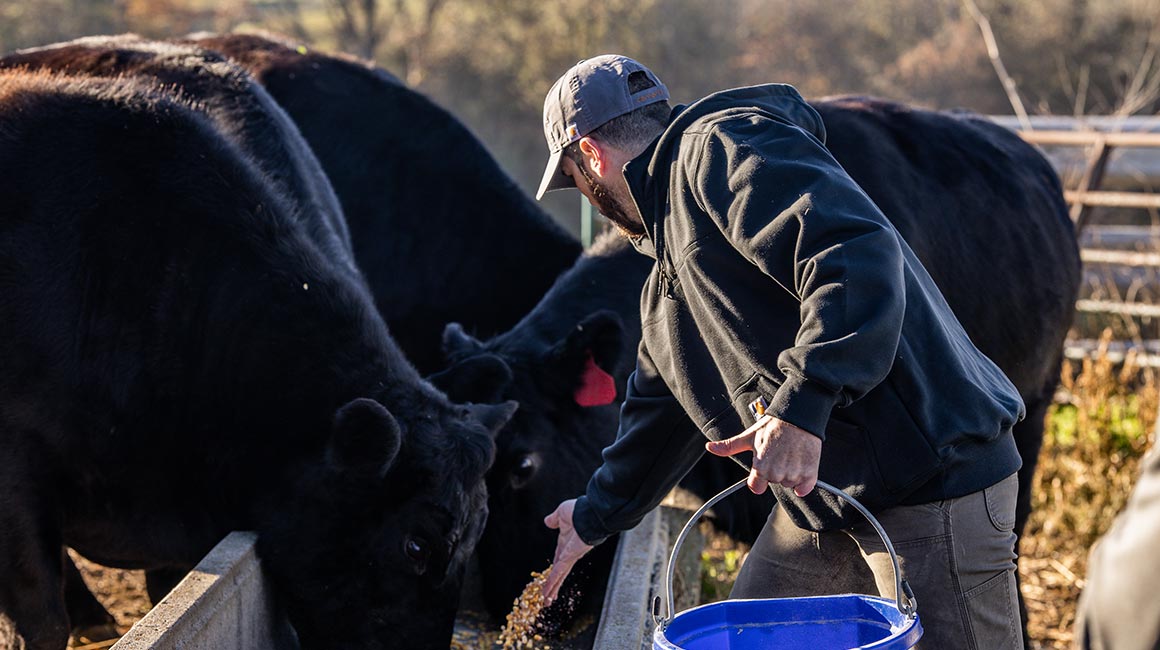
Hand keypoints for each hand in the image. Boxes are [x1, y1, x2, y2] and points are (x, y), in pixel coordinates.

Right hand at [542, 499, 593, 603]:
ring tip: (547, 602)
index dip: (554, 570)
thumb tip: (547, 521)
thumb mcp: (562, 513)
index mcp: (566, 543)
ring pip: (559, 576)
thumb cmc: (580, 510)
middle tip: (548, 598)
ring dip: (552, 588)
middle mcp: (569, 552)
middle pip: (560, 573)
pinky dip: (552, 581)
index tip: (550, 578)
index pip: (558, 560)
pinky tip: (547, 591)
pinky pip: (558, 571)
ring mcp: (570, 556)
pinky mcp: (570, 557)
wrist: (592, 512)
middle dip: (554, 585)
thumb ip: (554, 519)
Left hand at [705, 415, 821, 496]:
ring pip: (789, 484)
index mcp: (761, 466)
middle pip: (773, 483)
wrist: (798, 417)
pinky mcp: (810, 473)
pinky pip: (804, 489)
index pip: (756, 488)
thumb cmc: (772, 426)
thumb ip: (728, 446)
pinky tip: (801, 465)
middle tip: (779, 454)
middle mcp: (777, 472)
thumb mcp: (748, 436)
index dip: (759, 478)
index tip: (764, 466)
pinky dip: (804, 482)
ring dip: (790, 473)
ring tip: (790, 455)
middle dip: (775, 471)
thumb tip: (709, 447)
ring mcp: (794, 473)